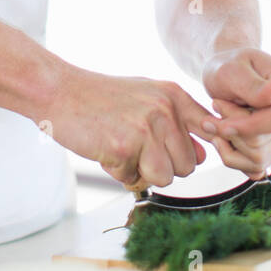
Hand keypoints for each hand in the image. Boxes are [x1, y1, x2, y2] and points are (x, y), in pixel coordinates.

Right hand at [41, 67, 212, 191]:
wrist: (60, 91)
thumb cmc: (102, 98)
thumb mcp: (147, 96)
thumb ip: (178, 121)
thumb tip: (204, 155)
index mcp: (174, 95)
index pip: (211, 130)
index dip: (202, 148)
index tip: (182, 150)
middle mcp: (164, 110)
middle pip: (188, 165)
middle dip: (163, 165)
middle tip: (136, 147)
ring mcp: (145, 129)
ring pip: (165, 177)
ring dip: (143, 172)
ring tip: (123, 149)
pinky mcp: (124, 147)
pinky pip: (133, 180)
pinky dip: (118, 172)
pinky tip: (105, 150)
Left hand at [199, 47, 270, 178]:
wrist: (226, 74)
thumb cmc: (227, 67)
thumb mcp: (231, 69)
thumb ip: (252, 84)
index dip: (250, 126)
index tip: (222, 124)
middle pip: (268, 142)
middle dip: (233, 132)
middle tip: (211, 115)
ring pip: (260, 157)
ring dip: (230, 144)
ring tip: (215, 122)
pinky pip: (255, 166)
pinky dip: (233, 156)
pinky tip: (222, 138)